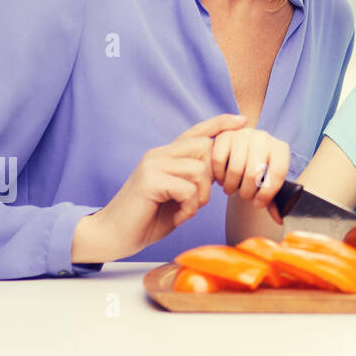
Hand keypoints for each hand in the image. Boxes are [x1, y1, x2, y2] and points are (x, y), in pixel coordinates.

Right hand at [74, 113, 244, 263]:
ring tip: (187, 211)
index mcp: (166, 155)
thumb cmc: (147, 218)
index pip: (197, 131)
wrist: (112, 236)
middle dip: (212, 177)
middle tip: (199, 201)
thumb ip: (193, 180)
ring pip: (200, 170)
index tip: (242, 120)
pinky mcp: (150, 180)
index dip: (220, 124)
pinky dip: (189, 208)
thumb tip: (220, 172)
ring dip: (200, 197)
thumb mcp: (176, 195)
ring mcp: (153, 165)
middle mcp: (159, 154)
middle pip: (205, 148)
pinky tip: (178, 218)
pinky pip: (188, 189)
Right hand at [211, 126, 289, 224]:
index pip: (277, 174)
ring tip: (233, 190)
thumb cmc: (258, 172)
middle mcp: (264, 138)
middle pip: (254, 173)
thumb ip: (273, 201)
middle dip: (247, 192)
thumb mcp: (269, 183)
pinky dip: (219, 176)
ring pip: (235, 168)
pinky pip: (219, 161)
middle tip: (244, 196)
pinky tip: (223, 179)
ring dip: (232, 186)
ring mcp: (243, 134)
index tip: (258, 204)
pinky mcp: (225, 136)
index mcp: (280, 149)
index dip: (267, 194)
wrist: (243, 151)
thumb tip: (281, 219)